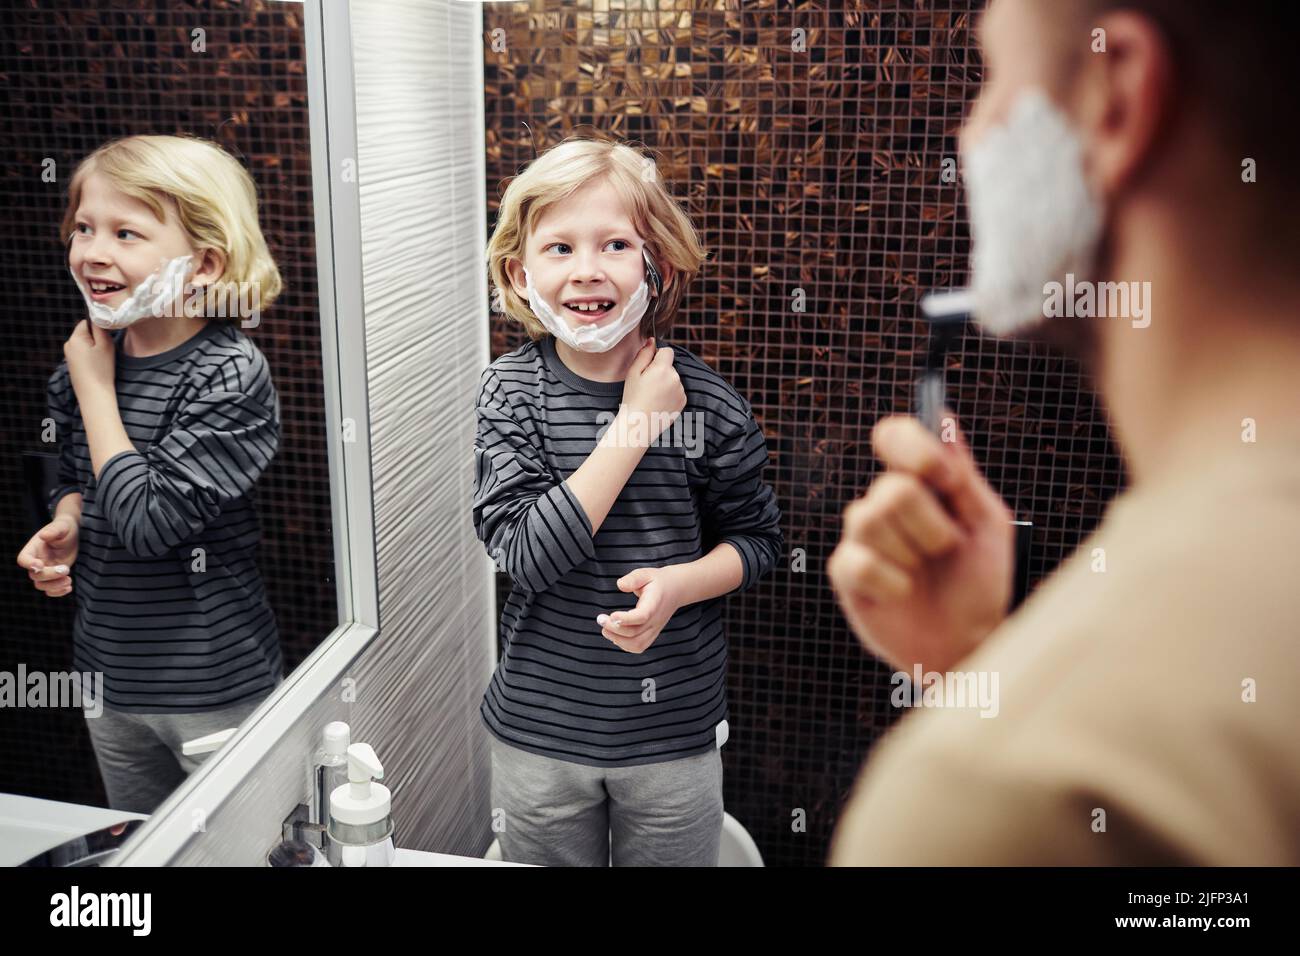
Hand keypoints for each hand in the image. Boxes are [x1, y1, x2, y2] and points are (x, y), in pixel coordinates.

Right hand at [17, 515, 79, 597]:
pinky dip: (58, 592)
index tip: (41, 565)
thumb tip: (44, 535)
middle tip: (66, 569)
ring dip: (54, 586)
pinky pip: (51, 590)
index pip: (23, 560)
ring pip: (41, 586)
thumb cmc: (64, 528)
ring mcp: (44, 570)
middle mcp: (36, 561)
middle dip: (50, 575)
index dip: (29, 564)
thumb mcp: (61, 527)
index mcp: (33, 549)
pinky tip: (69, 587)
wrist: (71, 534)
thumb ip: (53, 531)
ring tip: (69, 581)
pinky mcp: (54, 577)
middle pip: (35, 576)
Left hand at [64, 318, 115, 400]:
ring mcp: (69, 355)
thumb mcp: (106, 345)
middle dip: (96, 338)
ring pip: (85, 344)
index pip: (87, 322)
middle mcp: (68, 344)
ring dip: (94, 348)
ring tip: (102, 360)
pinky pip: (82, 353)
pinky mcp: (72, 364)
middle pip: (85, 333)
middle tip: (106, 350)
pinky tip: (96, 366)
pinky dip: (90, 357)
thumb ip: (101, 328)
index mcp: (75, 338)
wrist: (93, 394)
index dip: (99, 328)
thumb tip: (98, 316)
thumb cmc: (101, 370)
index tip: (107, 338)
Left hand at [596, 565, 686, 653]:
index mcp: (654, 603)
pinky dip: (625, 645)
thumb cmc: (657, 581)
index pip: (642, 616)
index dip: (626, 619)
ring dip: (618, 639)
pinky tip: (615, 634)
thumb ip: (633, 579)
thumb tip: (620, 585)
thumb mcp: (646, 573)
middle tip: (600, 618)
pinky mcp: (652, 634)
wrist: (676, 589)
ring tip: (605, 628)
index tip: (611, 615)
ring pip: (637, 644)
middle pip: (635, 632)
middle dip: (613, 628)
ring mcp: (655, 629)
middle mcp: (655, 620)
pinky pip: (639, 646)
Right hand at [619, 337, 685, 443]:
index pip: (667, 351)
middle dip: (661, 371)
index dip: (657, 356)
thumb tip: (652, 340)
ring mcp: (681, 391)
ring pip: (674, 379)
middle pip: (670, 366)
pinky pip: (677, 391)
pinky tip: (658, 402)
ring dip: (666, 382)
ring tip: (652, 395)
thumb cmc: (633, 398)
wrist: (638, 424)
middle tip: (647, 384)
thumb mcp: (633, 373)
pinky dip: (670, 394)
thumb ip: (644, 354)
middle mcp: (676, 378)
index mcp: (663, 369)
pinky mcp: (683, 401)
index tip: (648, 367)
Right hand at [827, 413, 1013, 673]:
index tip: (944, 478)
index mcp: (921, 482)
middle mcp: (886, 503)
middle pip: (892, 488)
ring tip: (924, 573)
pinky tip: (904, 593)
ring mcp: (862, 537)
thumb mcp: (987, 525)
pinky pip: (858, 561)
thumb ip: (962, 476)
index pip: (894, 435)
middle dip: (930, 524)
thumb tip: (942, 419)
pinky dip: (892, 581)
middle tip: (948, 548)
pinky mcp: (846, 573)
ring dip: (912, 552)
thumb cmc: (979, 582)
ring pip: (868, 518)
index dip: (914, 448)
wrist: (966, 643)